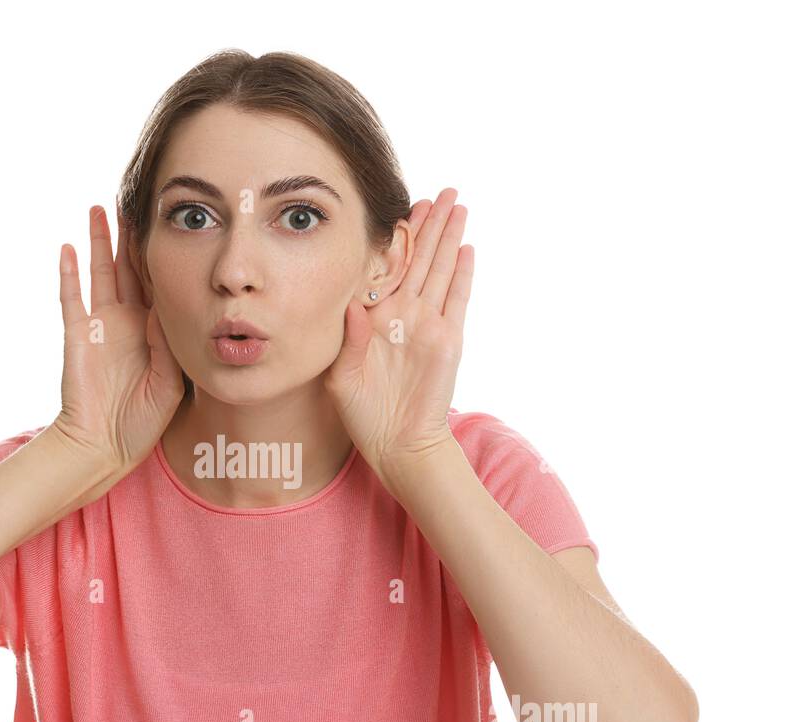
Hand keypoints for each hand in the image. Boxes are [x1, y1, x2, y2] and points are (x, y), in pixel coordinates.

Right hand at [52, 203, 184, 477]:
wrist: (104, 447)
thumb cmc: (141, 423)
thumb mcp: (169, 385)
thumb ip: (168, 348)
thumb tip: (164, 310)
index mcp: (152, 332)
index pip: (159, 284)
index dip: (163, 257)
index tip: (171, 225)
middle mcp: (126, 322)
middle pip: (129, 268)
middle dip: (130, 236)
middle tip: (134, 200)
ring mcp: (99, 327)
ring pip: (99, 273)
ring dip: (98, 242)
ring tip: (100, 208)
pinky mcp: (76, 336)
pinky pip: (71, 298)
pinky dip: (68, 273)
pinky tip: (68, 246)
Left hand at [324, 188, 474, 492]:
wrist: (397, 445)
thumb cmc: (362, 415)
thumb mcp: (341, 376)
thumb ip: (347, 339)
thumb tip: (351, 302)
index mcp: (374, 318)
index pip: (384, 268)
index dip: (393, 238)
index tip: (395, 208)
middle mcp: (403, 314)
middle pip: (418, 259)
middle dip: (428, 224)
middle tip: (438, 191)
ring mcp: (428, 324)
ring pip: (440, 270)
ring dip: (448, 237)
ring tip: (456, 204)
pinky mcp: (449, 339)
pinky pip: (458, 299)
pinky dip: (463, 274)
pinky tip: (467, 248)